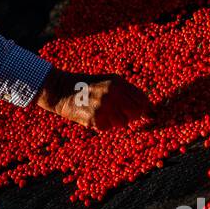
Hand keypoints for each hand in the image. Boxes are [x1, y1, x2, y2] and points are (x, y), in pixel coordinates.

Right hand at [34, 68, 151, 130]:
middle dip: (131, 115)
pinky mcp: (95, 120)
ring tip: (104, 113)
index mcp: (117, 83)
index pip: (142, 100)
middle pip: (136, 113)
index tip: (141, 111)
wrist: (61, 91)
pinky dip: (104, 124)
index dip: (144, 107)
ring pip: (123, 123)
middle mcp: (112, 94)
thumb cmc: (87, 85)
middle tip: (121, 113)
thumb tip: (148, 108)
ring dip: (116, 121)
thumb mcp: (108, 80)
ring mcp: (104, 107)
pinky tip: (94, 116)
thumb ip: (127, 91)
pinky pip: (109, 128)